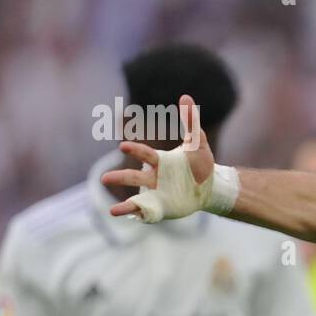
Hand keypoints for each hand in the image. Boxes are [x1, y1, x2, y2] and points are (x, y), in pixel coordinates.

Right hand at [102, 95, 215, 220]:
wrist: (210, 188)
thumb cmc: (199, 164)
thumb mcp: (198, 144)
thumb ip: (191, 122)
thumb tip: (185, 96)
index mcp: (159, 162)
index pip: (145, 155)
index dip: (135, 151)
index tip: (123, 147)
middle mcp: (153, 179)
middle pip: (134, 178)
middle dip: (120, 178)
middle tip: (105, 179)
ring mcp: (155, 195)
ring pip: (137, 200)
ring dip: (125, 205)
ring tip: (112, 211)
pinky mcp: (161, 209)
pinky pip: (148, 214)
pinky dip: (142, 216)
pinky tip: (135, 219)